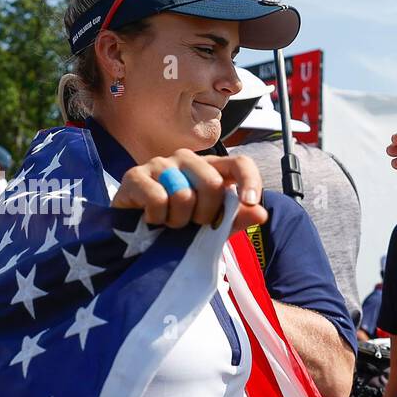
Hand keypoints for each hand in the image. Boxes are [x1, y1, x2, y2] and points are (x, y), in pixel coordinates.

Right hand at [112, 149, 266, 232]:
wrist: (135, 236)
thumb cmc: (178, 228)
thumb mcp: (212, 227)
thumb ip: (236, 218)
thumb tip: (261, 213)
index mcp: (211, 169)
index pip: (240, 163)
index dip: (249, 180)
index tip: (250, 202)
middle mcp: (187, 160)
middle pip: (212, 183)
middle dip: (206, 215)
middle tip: (193, 225)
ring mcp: (161, 164)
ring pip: (184, 194)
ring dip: (179, 220)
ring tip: (170, 223)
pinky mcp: (135, 175)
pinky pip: (158, 199)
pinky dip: (157, 219)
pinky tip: (151, 220)